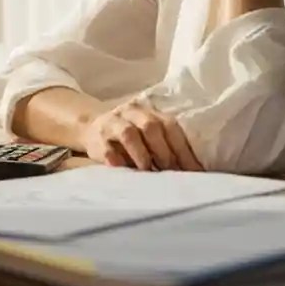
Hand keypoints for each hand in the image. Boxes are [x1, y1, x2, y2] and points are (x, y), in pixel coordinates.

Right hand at [78, 101, 202, 170]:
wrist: (90, 127)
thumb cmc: (129, 137)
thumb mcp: (147, 133)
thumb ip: (166, 145)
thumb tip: (192, 171)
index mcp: (150, 111)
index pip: (170, 126)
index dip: (183, 149)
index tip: (194, 171)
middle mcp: (132, 113)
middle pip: (151, 127)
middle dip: (165, 152)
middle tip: (173, 174)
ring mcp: (112, 124)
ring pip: (129, 134)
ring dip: (142, 154)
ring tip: (148, 171)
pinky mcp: (97, 139)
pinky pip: (108, 150)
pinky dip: (118, 161)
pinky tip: (126, 171)